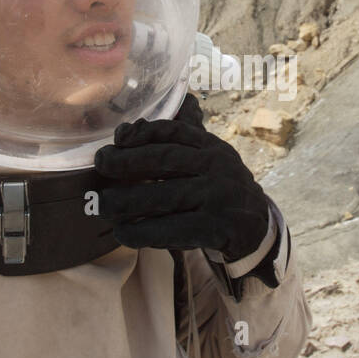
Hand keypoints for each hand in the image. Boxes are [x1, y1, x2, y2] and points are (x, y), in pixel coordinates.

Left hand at [94, 93, 270, 261]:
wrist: (257, 226)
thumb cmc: (218, 190)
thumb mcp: (208, 160)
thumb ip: (180, 143)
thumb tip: (140, 123)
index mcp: (212, 147)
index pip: (175, 131)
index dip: (144, 132)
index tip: (118, 137)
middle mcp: (217, 166)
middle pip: (166, 159)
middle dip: (128, 161)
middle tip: (101, 165)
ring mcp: (219, 196)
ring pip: (167, 195)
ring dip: (128, 200)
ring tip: (103, 205)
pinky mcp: (218, 227)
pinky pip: (175, 228)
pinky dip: (145, 232)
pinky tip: (124, 233)